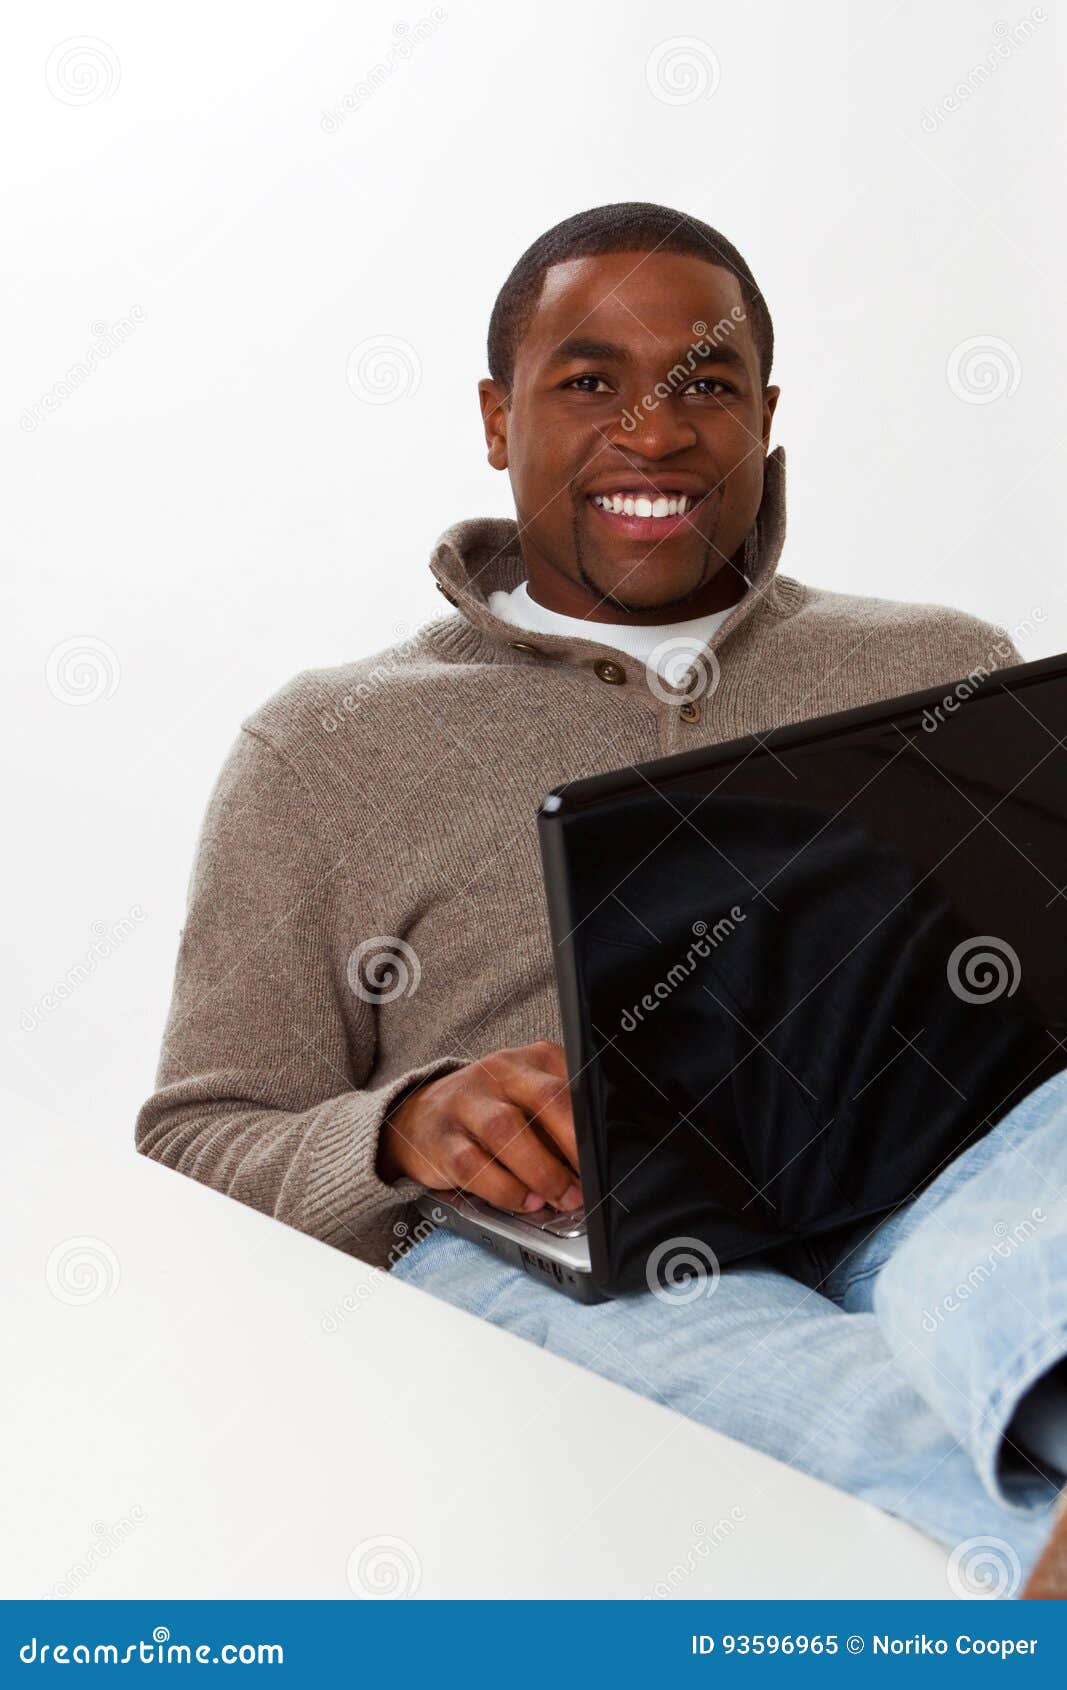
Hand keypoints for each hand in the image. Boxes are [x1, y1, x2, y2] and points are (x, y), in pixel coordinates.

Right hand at [378, 1040, 582, 1213]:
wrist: (417, 1116)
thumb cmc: (489, 1111)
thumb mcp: (528, 1100)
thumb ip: (561, 1121)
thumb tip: (598, 1163)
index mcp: (530, 1060)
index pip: (571, 1084)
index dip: (593, 1126)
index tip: (606, 1159)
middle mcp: (498, 1073)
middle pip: (546, 1098)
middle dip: (574, 1146)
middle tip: (588, 1183)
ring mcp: (466, 1103)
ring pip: (507, 1130)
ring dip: (541, 1171)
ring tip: (559, 1198)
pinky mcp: (441, 1140)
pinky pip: (473, 1166)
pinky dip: (504, 1189)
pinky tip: (524, 1201)